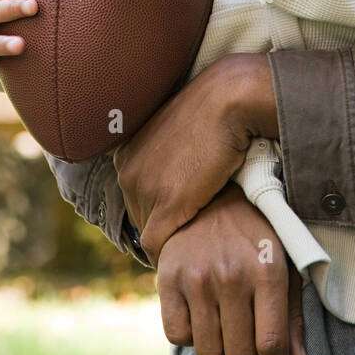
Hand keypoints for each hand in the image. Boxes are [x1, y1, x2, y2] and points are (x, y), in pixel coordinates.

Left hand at [114, 54, 278, 261]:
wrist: (228, 100)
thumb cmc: (211, 111)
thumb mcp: (174, 132)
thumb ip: (165, 154)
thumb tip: (175, 174)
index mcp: (126, 153)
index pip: (134, 196)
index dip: (156, 208)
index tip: (179, 215)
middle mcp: (127, 172)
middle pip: (139, 216)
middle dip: (163, 224)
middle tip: (190, 230)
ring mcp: (145, 189)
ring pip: (148, 233)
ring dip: (170, 239)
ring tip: (195, 241)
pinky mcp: (167, 205)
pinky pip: (156, 245)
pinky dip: (168, 254)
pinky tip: (188, 255)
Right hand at [157, 184, 307, 354]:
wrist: (210, 199)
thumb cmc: (255, 238)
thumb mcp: (283, 266)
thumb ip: (291, 317)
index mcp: (267, 271)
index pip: (271, 343)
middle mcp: (232, 274)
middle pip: (239, 354)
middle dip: (245, 352)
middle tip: (244, 329)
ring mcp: (197, 277)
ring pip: (209, 351)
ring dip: (218, 345)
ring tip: (223, 318)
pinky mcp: (169, 279)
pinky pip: (177, 337)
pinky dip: (189, 334)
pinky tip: (200, 312)